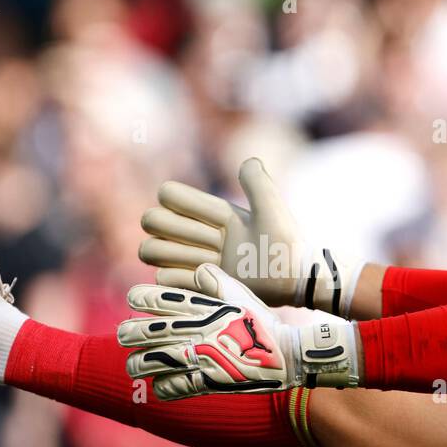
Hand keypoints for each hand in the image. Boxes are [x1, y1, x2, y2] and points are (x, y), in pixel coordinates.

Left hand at [117, 264, 360, 399]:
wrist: (288, 357)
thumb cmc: (264, 325)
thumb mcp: (244, 295)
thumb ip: (218, 281)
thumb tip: (199, 266)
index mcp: (207, 308)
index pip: (166, 298)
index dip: (144, 297)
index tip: (132, 298)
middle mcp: (201, 331)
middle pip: (155, 329)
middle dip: (132, 332)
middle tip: (121, 334)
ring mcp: (205, 357)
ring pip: (160, 359)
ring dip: (141, 364)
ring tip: (131, 367)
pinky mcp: (212, 381)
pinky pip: (181, 386)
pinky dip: (165, 388)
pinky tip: (157, 388)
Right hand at [139, 157, 360, 314]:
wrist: (294, 283)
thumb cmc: (287, 245)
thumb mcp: (273, 210)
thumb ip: (258, 184)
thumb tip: (247, 161)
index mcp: (217, 214)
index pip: (170, 196)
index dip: (178, 201)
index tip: (213, 219)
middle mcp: (203, 235)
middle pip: (152, 221)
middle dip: (169, 228)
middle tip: (207, 243)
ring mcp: (199, 261)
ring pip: (152, 249)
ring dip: (167, 253)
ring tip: (201, 262)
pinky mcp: (201, 284)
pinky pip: (164, 278)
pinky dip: (173, 277)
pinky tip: (201, 278)